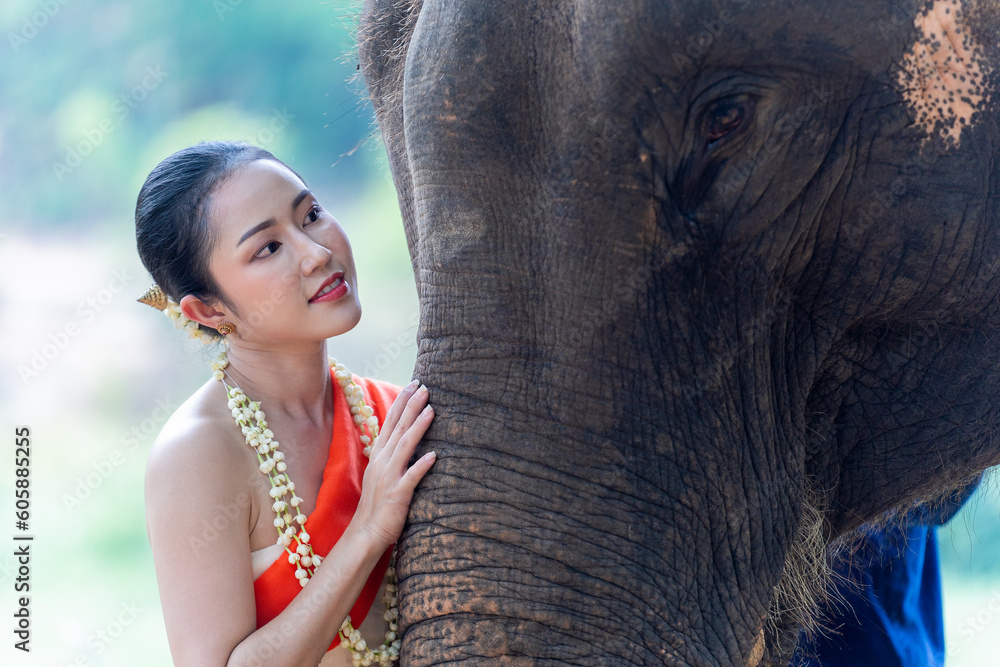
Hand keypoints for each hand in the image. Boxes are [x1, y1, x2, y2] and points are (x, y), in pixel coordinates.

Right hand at [352, 381, 435, 547]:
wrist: (366, 532)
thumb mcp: (382, 473)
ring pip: (405, 446)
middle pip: (398, 427)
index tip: (413, 384)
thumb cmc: (378, 503)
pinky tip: (433, 455)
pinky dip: (421, 465)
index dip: (401, 402)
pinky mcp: (397, 494)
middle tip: (424, 387)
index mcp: (379, 455)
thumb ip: (392, 454)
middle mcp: (382, 461)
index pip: (390, 421)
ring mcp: (389, 477)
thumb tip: (404, 436)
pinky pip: (411, 477)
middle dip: (411, 406)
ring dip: (418, 427)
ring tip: (431, 410)